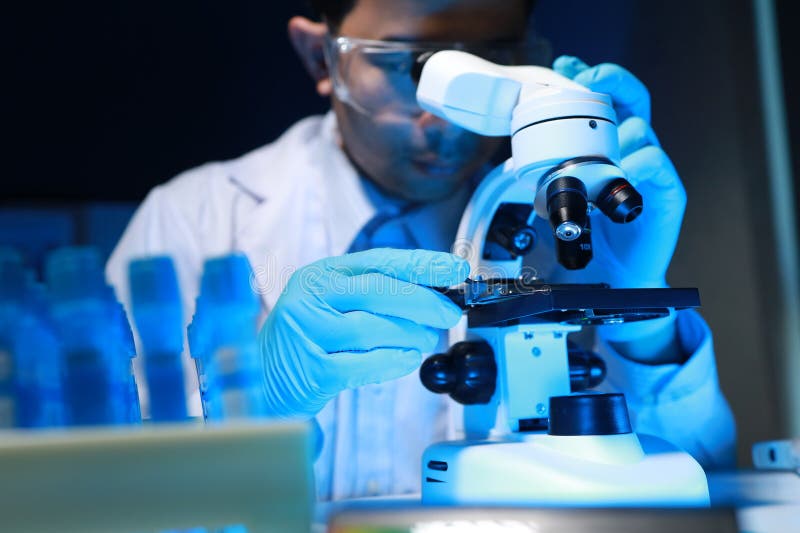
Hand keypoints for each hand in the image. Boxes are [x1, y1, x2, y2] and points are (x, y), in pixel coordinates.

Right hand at [259, 248, 467, 417]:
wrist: (262, 382)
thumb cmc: (309, 340)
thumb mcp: (332, 304)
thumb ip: (374, 294)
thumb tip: (435, 292)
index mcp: (319, 274)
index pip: (379, 261)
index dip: (422, 264)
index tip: (455, 269)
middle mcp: (309, 297)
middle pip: (380, 291)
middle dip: (424, 302)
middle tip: (450, 314)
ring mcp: (308, 333)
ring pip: (374, 328)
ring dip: (411, 335)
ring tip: (424, 340)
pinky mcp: (312, 369)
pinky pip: (366, 364)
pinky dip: (394, 362)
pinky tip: (406, 359)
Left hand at [553, 55, 685, 288]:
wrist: (612, 279)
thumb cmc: (591, 238)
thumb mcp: (562, 200)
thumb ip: (550, 173)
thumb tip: (519, 157)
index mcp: (610, 149)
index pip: (606, 102)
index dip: (590, 80)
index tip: (567, 67)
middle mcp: (633, 152)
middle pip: (632, 99)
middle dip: (609, 80)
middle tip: (584, 78)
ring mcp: (652, 171)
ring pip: (642, 129)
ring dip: (615, 131)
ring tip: (592, 150)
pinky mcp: (666, 193)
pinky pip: (655, 164)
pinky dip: (636, 163)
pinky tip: (620, 170)